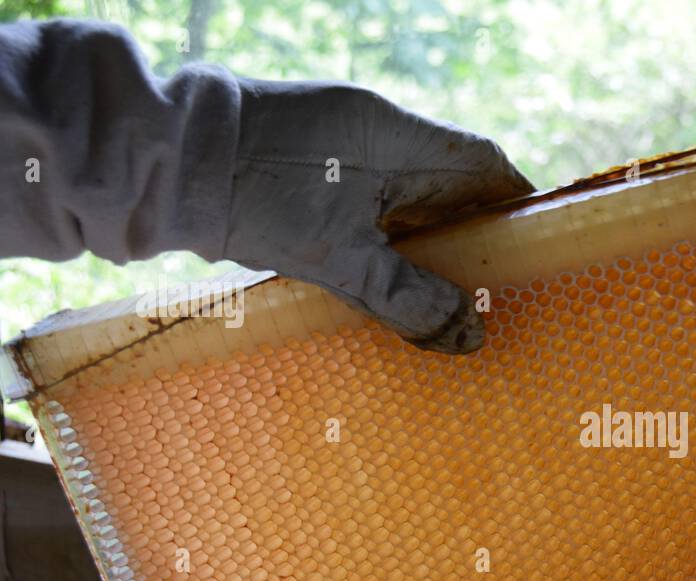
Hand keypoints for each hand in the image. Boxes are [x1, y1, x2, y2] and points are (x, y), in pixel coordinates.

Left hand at [225, 80, 533, 353]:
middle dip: (475, 236)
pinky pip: (374, 203)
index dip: (517, 206)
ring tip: (446, 296)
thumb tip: (470, 335)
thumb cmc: (252, 196)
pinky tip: (389, 278)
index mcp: (396, 134)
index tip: (535, 250)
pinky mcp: (312, 165)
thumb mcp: (338, 259)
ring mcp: (343, 144)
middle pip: (453, 182)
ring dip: (430, 241)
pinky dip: (390, 238)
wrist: (160, 162)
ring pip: (412, 196)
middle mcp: (376, 129)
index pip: (486, 164)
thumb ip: (408, 298)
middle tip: (494, 290)